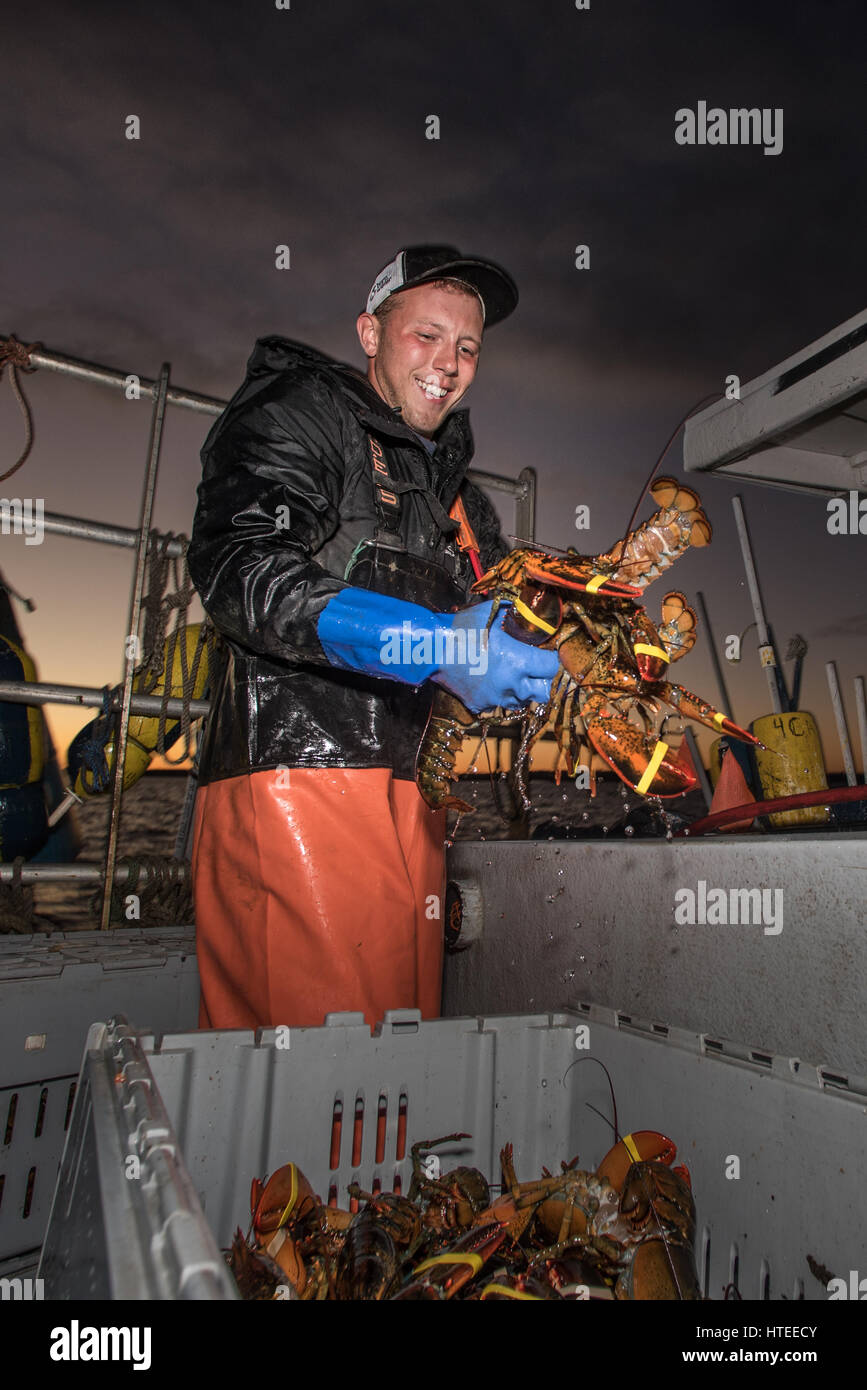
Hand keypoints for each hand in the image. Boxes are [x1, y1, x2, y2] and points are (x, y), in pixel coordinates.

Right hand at [431, 600, 559, 713]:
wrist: (430, 649)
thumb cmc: (460, 629)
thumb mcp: (491, 611)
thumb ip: (515, 610)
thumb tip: (531, 605)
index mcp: (519, 662)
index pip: (552, 668)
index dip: (554, 659)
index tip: (550, 653)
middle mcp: (511, 684)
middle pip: (544, 692)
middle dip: (544, 680)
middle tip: (537, 669)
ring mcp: (495, 698)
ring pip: (522, 702)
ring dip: (524, 690)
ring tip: (515, 675)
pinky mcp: (480, 705)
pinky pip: (498, 705)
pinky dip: (500, 696)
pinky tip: (494, 681)